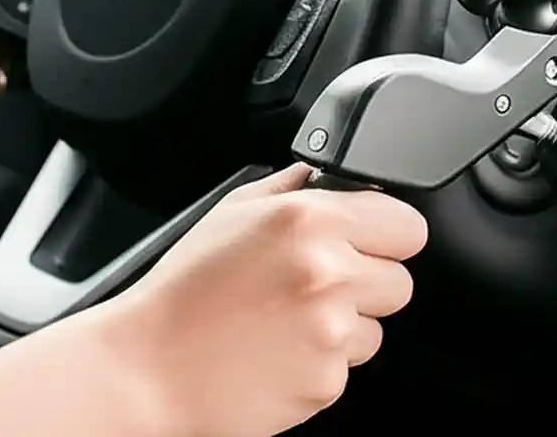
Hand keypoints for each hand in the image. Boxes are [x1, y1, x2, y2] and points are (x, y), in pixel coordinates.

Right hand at [90, 164, 428, 435]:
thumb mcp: (230, 213)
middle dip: (366, 283)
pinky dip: (320, 363)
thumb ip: (291, 187)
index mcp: (310, 220)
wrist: (148, 369)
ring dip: (345, 326)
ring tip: (286, 322)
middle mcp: (330, 272)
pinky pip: (348, 367)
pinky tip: (278, 352)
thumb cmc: (184, 293)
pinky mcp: (326, 381)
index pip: (407, 225)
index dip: (386, 234)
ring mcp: (331, 331)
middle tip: (312, 287)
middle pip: (400, 280)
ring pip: (377, 327)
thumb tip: (329, 175)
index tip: (366, 243)